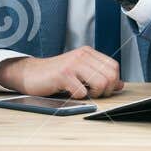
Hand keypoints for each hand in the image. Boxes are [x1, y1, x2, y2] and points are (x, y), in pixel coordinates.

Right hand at [0, 48, 122, 98]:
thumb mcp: (80, 72)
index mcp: (88, 53)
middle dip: (105, 90)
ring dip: (94, 94)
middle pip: (110, 75)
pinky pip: (82, 92)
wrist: (30, 74)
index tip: (102, 90)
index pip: (114, 66)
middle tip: (92, 94)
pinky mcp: (63, 75)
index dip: (112, 82)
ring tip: (82, 93)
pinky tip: (69, 92)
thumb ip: (99, 76)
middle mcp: (82, 55)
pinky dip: (78, 97)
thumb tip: (120, 84)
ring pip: (100, 83)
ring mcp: (73, 64)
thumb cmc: (55, 75)